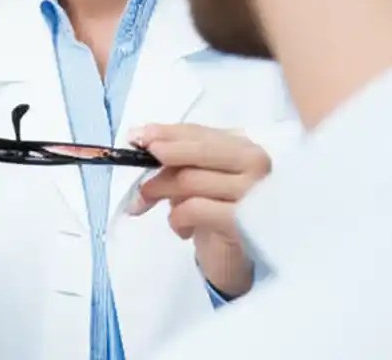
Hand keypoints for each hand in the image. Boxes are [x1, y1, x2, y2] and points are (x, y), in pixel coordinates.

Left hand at [128, 123, 271, 297]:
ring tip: (147, 206)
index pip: (199, 132)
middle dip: (160, 163)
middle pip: (196, 151)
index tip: (135, 136)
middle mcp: (256, 162)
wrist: (237, 259)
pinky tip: (181, 229)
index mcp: (244, 146)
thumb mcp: (194, 179)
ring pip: (190, 179)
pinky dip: (177, 218)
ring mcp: (254, 190)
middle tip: (136, 172)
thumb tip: (138, 135)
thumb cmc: (214, 212)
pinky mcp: (245, 220)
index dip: (165, 133)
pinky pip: (196, 208)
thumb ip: (175, 157)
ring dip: (159, 193)